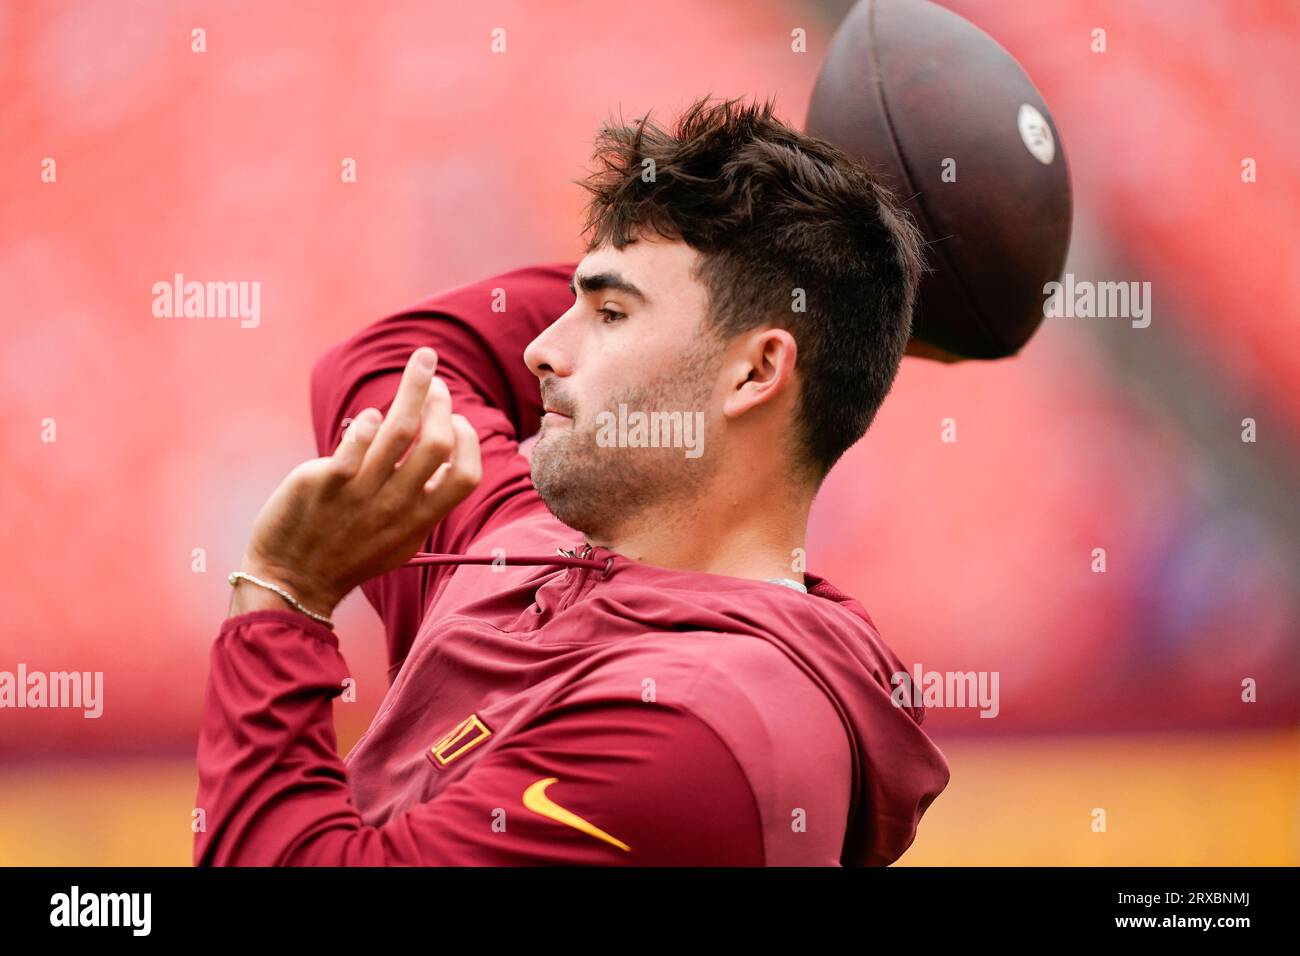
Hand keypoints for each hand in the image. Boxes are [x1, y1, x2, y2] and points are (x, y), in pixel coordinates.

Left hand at [233, 346, 481, 618]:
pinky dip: (367, 424)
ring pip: (399, 429)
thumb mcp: (401, 540)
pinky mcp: (325, 483)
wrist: (293, 581)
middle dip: (442, 402)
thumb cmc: (350, 554)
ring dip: (415, 387)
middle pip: (436, 442)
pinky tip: (370, 417)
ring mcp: (360, 494)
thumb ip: (424, 501)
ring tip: (423, 364)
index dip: (468, 441)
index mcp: (420, 519)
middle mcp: (395, 506)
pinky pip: (354, 444)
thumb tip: (444, 451)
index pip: (465, 475)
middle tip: (437, 382)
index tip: (458, 421)